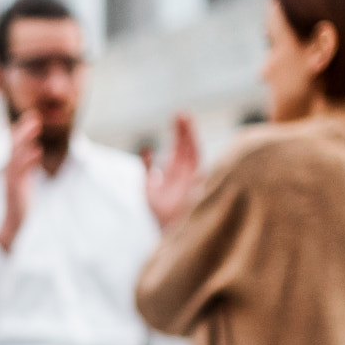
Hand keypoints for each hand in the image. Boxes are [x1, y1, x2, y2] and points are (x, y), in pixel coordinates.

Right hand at [0, 113, 41, 251]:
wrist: (13, 222)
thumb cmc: (19, 201)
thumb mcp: (24, 180)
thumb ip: (28, 164)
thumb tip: (35, 150)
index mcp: (10, 168)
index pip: (15, 145)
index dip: (22, 130)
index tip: (33, 116)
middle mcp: (8, 172)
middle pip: (14, 147)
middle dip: (24, 131)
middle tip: (34, 117)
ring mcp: (10, 180)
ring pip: (16, 156)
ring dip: (25, 140)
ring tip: (35, 128)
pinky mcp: (14, 190)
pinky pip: (21, 173)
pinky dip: (29, 161)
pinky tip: (37, 151)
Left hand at [143, 113, 200, 229]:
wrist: (166, 231)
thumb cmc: (159, 212)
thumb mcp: (148, 187)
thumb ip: (147, 168)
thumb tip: (146, 148)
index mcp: (177, 170)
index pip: (181, 146)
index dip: (180, 131)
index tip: (178, 115)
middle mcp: (187, 172)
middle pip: (188, 146)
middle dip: (186, 130)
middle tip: (182, 113)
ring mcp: (192, 178)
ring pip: (193, 153)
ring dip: (189, 137)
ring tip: (185, 121)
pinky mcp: (195, 186)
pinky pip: (197, 167)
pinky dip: (194, 154)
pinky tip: (190, 141)